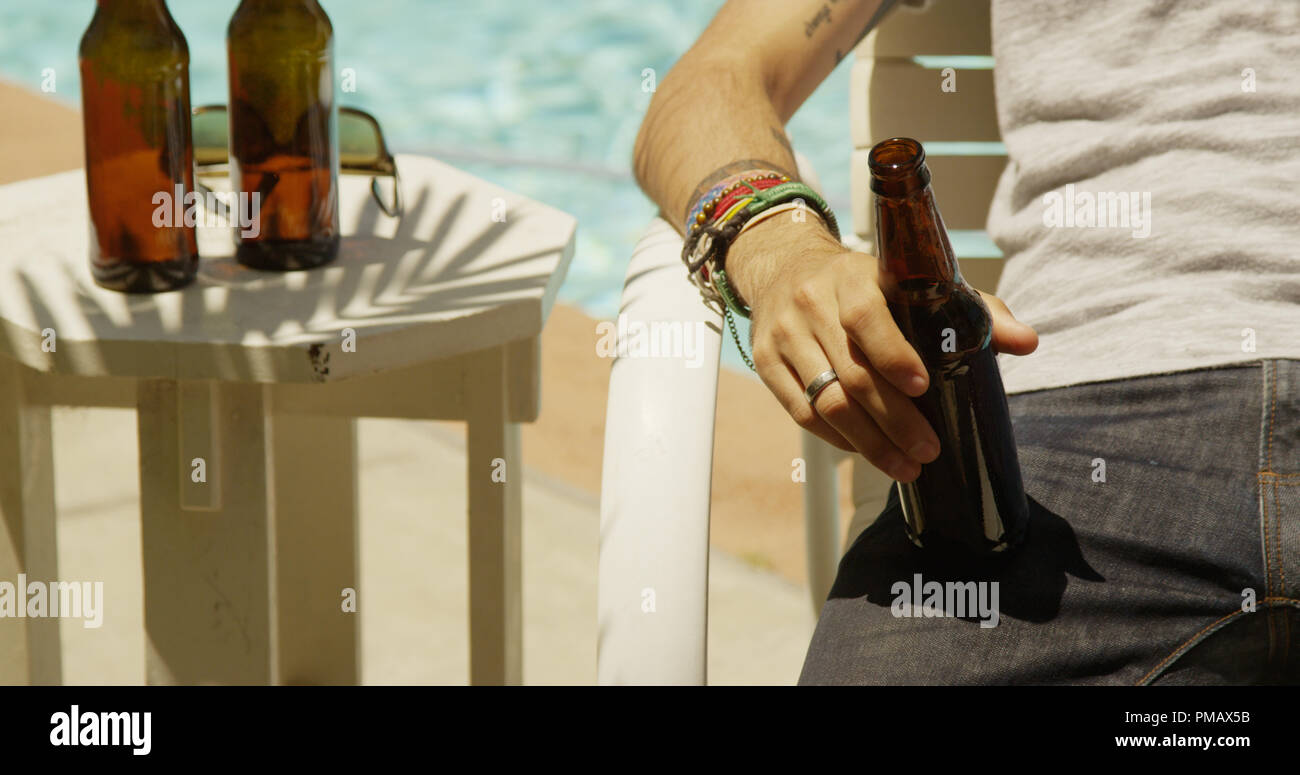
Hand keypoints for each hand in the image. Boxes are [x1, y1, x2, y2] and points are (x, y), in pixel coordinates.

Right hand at [725, 217, 1037, 481]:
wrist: (784, 265)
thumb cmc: (862, 281)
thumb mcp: (911, 281)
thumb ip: (973, 309)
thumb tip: (1027, 342)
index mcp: (854, 277)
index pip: (866, 316)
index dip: (893, 353)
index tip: (922, 385)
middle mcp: (812, 304)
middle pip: (852, 373)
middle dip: (894, 420)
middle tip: (928, 451)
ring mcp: (785, 335)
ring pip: (826, 400)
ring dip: (868, 442)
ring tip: (905, 467)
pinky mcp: (767, 362)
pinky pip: (802, 412)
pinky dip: (837, 438)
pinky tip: (864, 451)